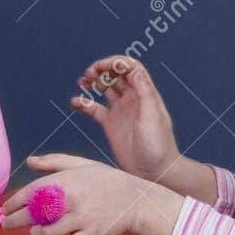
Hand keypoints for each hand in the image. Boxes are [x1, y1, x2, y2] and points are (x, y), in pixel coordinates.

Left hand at [2, 152, 169, 234]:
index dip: (13, 202)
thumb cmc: (105, 180)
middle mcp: (70, 200)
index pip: (30, 193)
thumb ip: (53, 162)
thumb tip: (30, 161)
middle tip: (5, 225)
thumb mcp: (81, 164)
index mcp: (65, 180)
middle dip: (14, 221)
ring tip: (38, 231)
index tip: (4, 209)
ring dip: (37, 233)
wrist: (135, 199)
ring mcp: (80, 220)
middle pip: (32, 214)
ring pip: (46, 233)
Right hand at [71, 55, 180, 184]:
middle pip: (116, 75)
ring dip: (93, 81)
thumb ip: (144, 90)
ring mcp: (121, 111)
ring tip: (82, 81)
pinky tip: (75, 102)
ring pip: (105, 89)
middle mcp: (132, 99)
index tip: (101, 67)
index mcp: (144, 94)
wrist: (155, 173)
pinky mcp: (111, 125)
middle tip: (90, 73)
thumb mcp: (153, 115)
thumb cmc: (159, 145)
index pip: (130, 68)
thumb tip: (133, 67)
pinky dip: (84, 103)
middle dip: (102, 69)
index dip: (115, 62)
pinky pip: (94, 109)